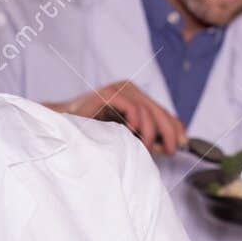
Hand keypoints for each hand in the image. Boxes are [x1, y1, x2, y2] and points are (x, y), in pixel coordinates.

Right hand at [53, 81, 185, 155]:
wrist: (60, 126)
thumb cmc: (91, 133)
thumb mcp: (124, 135)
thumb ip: (145, 137)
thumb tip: (170, 145)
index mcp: (134, 97)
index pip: (162, 111)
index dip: (174, 128)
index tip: (181, 145)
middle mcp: (129, 89)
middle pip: (159, 110)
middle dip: (168, 132)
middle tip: (170, 151)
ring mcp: (118, 90)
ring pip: (147, 110)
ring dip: (151, 132)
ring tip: (146, 147)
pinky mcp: (107, 94)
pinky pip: (132, 107)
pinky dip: (137, 122)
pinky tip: (133, 134)